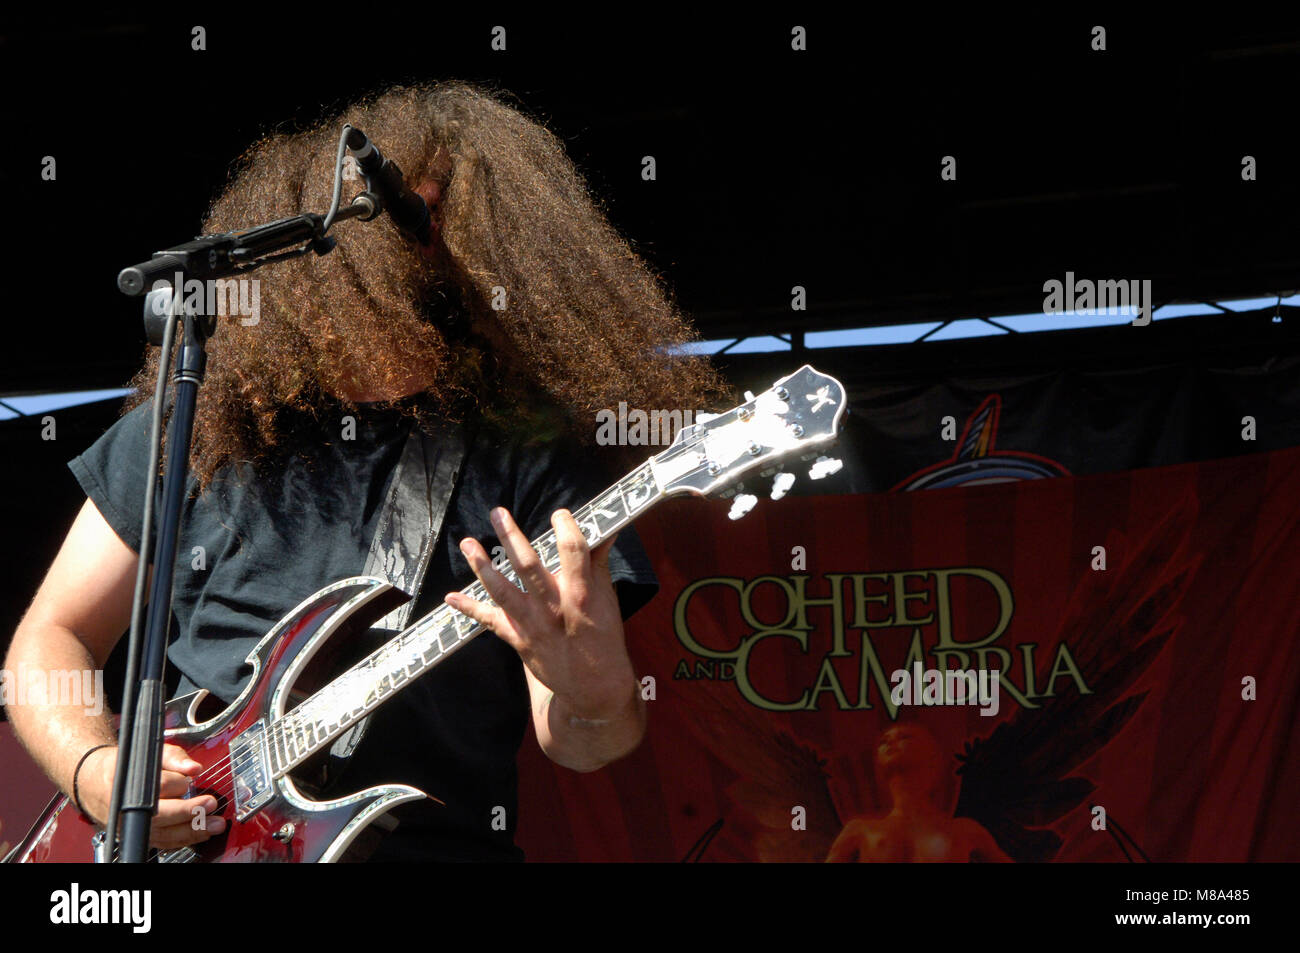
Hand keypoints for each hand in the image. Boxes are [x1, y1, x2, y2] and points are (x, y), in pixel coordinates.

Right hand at [81, 743, 225, 849]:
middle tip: (210, 804)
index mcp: (128, 786)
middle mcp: (127, 811)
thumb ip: (174, 757)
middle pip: (161, 816)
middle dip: (188, 812)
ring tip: (213, 825)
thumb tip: (194, 768)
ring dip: (192, 832)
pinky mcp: (138, 836)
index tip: (192, 779)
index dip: (177, 782)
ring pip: (163, 835)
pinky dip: (182, 839)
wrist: (92, 782)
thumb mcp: (147, 752)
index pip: (158, 786)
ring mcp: (131, 827)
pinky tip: (200, 834)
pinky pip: (162, 843)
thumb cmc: (122, 766)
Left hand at [446, 507, 635, 718]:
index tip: (560, 514)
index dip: (566, 527)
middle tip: (497, 513)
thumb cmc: (603, 637)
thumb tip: (606, 529)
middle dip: (511, 537)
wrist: (594, 687)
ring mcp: (534, 625)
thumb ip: (598, 563)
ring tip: (468, 543)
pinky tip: (451, 597)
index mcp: (582, 594)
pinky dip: (470, 609)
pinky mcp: (519, 640)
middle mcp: (555, 608)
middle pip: (529, 566)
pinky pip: (491, 622)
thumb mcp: (607, 599)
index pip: (573, 552)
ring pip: (503, 591)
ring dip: (482, 567)